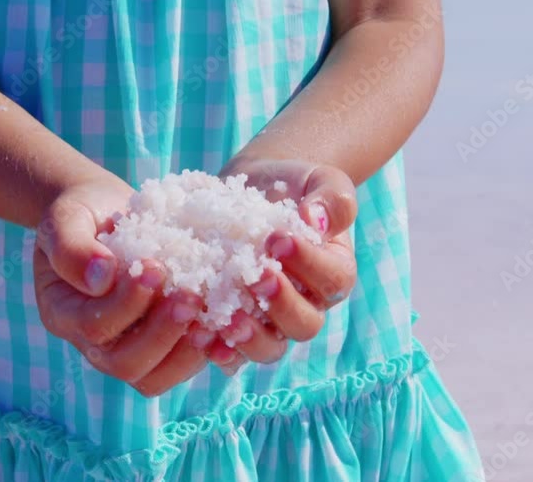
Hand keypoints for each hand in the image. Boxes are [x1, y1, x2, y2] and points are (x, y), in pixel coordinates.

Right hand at [33, 179, 210, 396]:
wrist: (104, 211)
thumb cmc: (83, 212)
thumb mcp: (66, 217)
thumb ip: (72, 247)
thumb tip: (102, 278)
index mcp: (62, 312)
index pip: (93, 327)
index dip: (127, 304)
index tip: (155, 266)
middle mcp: (90, 341)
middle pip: (124, 363)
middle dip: (161, 334)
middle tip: (189, 297)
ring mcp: (124, 348)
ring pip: (152, 376)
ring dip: (184, 351)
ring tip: (209, 315)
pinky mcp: (157, 345)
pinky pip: (176, 368)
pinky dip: (202, 352)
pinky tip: (223, 323)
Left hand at [210, 158, 358, 373]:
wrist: (254, 187)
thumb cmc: (293, 185)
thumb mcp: (321, 180)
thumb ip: (333, 199)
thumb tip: (316, 222)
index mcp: (333, 274)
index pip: (333, 280)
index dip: (309, 265)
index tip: (279, 239)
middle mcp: (306, 305)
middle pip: (305, 325)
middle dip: (281, 304)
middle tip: (257, 276)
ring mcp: (269, 322)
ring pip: (270, 348)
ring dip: (250, 339)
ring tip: (228, 319)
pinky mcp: (234, 325)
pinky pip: (232, 353)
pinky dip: (219, 350)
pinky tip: (199, 335)